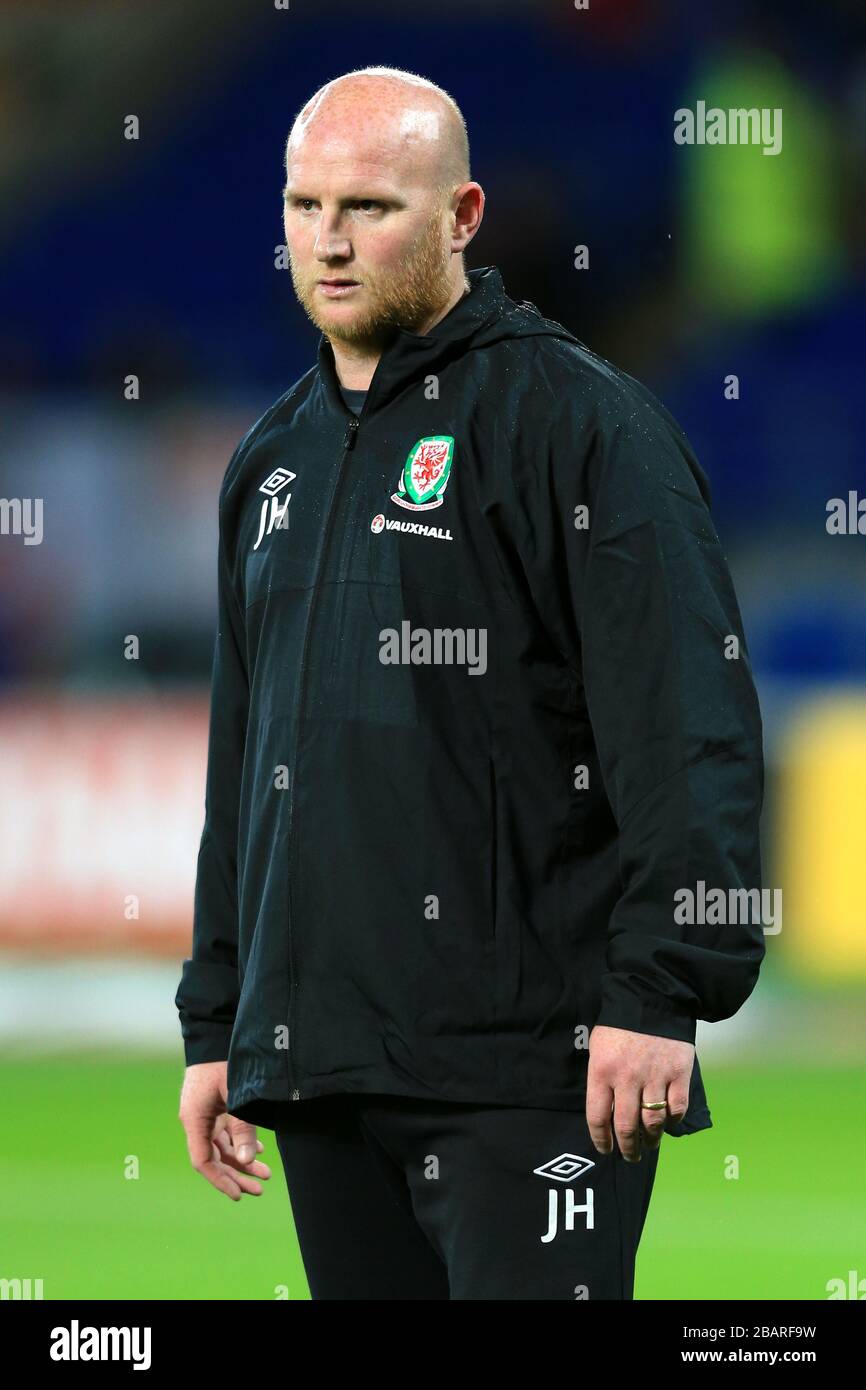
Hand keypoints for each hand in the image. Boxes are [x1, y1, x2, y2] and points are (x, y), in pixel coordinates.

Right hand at [178, 1060, 270, 1199]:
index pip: (203, 1161)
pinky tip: (259, 1151)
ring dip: (242, 1160)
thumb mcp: (236, 1095)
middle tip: (260, 1189)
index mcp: (194, 1119)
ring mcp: (204, 1114)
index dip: (220, 1180)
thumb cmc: (224, 1062)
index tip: (238, 1194)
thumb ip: (242, 1128)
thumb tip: (247, 1161)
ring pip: (222, 1147)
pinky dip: (240, 1143)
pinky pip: (225, 1133)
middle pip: (214, 1158)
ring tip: (266, 1174)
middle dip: (237, 1175)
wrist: (215, 1033)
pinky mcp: (213, 1107)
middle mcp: (196, 1120)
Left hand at [586, 1024, 694, 1161]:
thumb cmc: (620, 1024)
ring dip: (651, 1140)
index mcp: (602, 1071)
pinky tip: (668, 1123)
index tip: (605, 1150)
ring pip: (653, 1122)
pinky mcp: (679, 1073)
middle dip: (628, 1148)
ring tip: (649, 1145)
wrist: (652, 996)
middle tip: (630, 1156)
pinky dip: (672, 1121)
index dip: (601, 1140)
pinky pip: (677, 1108)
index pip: (598, 1117)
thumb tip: (605, 1112)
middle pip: (626, 1127)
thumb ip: (600, 1078)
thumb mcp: (598, 1046)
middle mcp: (627, 1078)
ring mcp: (655, 1076)